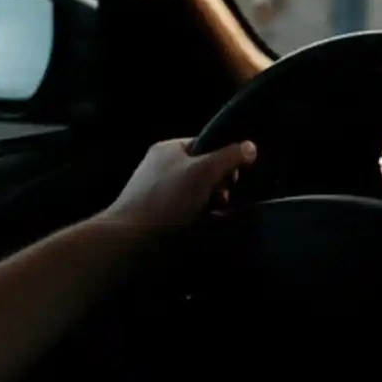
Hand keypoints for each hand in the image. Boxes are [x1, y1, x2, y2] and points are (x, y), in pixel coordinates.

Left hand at [101, 139, 255, 229]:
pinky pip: (182, 207)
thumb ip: (229, 157)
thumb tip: (250, 147)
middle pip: (202, 168)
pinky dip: (194, 214)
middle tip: (222, 197)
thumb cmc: (167, 198)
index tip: (232, 176)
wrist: (130, 236)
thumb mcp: (204, 172)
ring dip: (208, 200)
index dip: (223, 158)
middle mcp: (160, 165)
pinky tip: (199, 223)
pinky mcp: (154, 212)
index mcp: (168, 149)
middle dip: (217, 183)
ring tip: (212, 213)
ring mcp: (155, 189)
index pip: (205, 145)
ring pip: (194, 190)